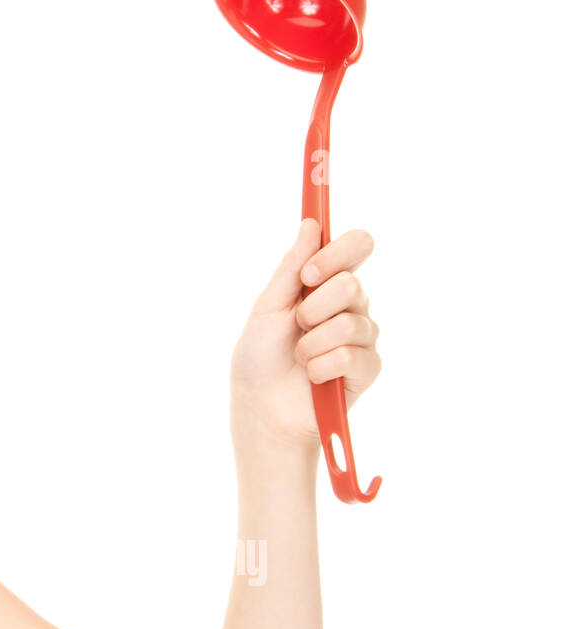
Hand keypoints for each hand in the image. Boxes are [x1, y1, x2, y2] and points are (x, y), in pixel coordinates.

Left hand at [229, 218, 381, 450]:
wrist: (260, 404)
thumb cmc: (260, 355)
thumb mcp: (269, 306)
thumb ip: (292, 266)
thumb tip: (312, 223)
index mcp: (327, 284)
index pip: (357, 246)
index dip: (337, 254)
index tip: (307, 275)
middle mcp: (351, 306)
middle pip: (351, 285)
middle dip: (312, 309)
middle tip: (297, 326)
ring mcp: (362, 337)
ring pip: (349, 323)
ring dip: (311, 343)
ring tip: (300, 357)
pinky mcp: (368, 368)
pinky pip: (350, 356)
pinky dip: (320, 367)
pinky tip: (314, 377)